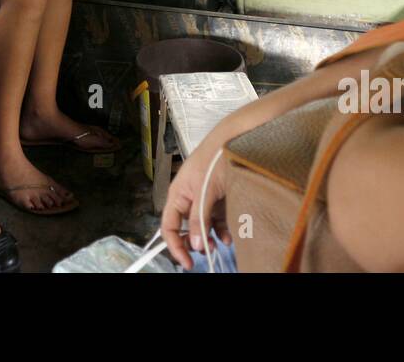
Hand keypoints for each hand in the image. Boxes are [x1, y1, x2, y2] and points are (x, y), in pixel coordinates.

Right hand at [160, 139, 232, 268]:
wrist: (234, 140)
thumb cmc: (214, 160)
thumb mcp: (205, 191)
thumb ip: (199, 218)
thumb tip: (193, 244)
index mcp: (177, 196)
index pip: (169, 227)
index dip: (175, 245)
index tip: (187, 262)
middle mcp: (188, 199)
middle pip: (185, 229)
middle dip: (194, 243)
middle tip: (206, 253)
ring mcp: (203, 200)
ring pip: (202, 226)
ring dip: (210, 238)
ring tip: (220, 245)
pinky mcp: (218, 199)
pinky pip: (216, 220)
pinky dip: (222, 231)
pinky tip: (228, 237)